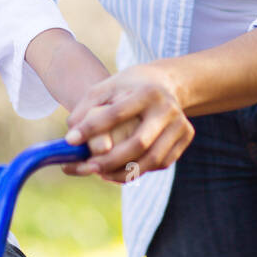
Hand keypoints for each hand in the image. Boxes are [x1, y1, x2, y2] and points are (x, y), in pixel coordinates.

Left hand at [62, 64, 193, 182]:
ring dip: (124, 172)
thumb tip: (72, 135)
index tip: (70, 140)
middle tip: (88, 167)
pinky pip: (161, 163)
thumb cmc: (128, 87)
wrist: (164, 82)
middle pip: (139, 143)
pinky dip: (139, 171)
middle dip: (110, 160)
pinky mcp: (185, 137)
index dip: (92, 129)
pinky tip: (120, 171)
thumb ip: (86, 108)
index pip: (117, 113)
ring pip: (152, 160)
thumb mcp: (106, 88)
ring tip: (101, 174)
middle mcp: (167, 108)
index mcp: (146, 91)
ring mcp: (180, 123)